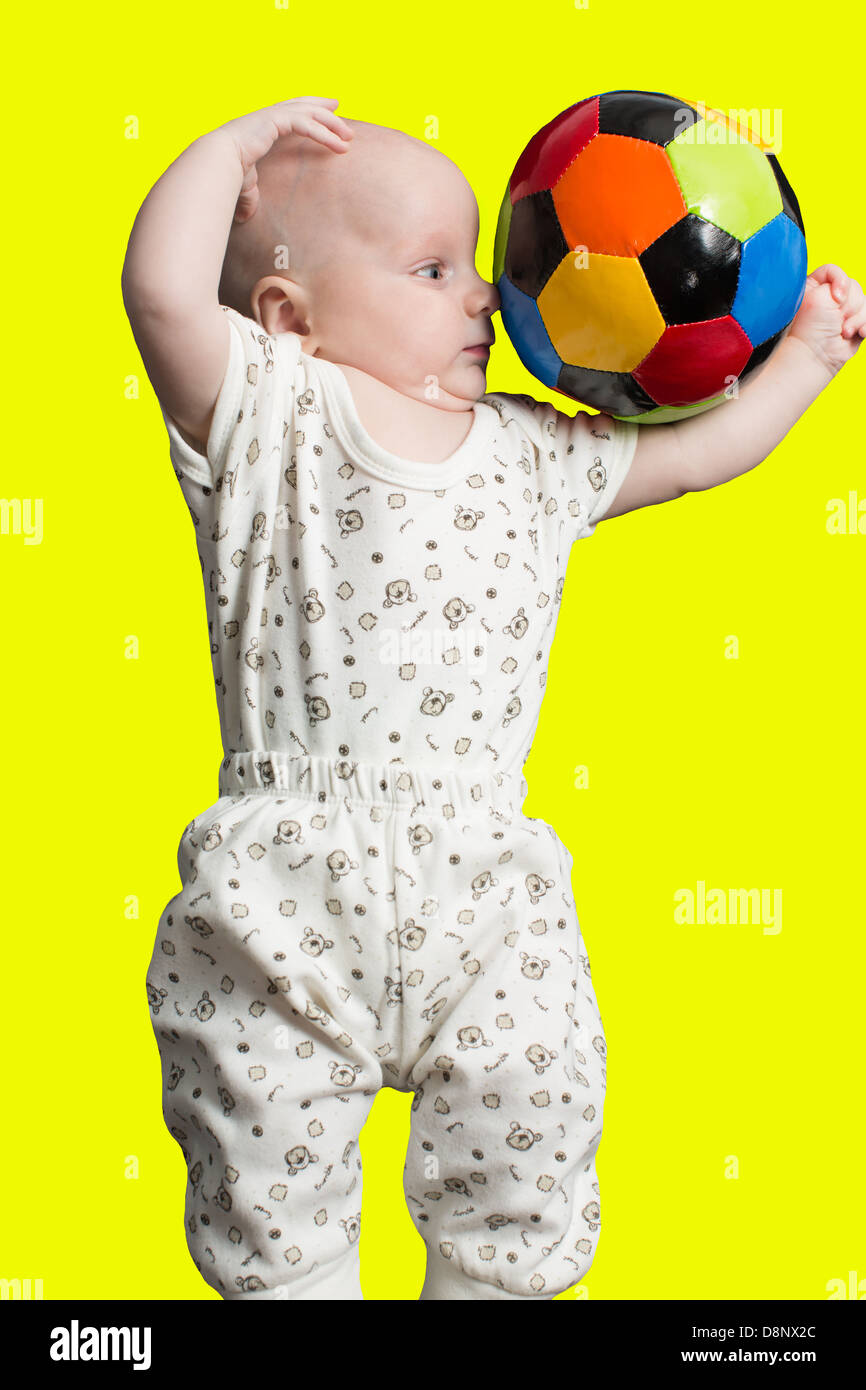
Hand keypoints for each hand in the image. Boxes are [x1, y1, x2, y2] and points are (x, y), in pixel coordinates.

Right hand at [213, 97, 353, 223]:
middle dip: (321, 105)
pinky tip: (340, 145)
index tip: (320, 109)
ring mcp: (270, 114)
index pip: (287, 112)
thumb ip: (250, 198)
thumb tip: (244, 218)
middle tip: (339, 106)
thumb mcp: (245, 186)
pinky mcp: (274, 119)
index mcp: (260, 125)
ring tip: (349, 135)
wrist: (216, 162)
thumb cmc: (227, 174)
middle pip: (301, 104)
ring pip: (309, 112)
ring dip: (331, 123)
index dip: (304, 109)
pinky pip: (307, 124)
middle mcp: (266, 115)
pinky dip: (325, 134)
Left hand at [787, 263, 864, 374]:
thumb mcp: (818, 295)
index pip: (833, 271)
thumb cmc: (811, 329)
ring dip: (856, 318)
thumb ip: (835, 279)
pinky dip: (865, 325)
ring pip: (864, 301)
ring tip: (843, 331)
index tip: (837, 298)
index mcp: (814, 286)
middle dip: (848, 305)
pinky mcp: (856, 323)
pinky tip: (858, 333)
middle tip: (836, 319)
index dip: (840, 282)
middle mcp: (829, 297)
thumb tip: (846, 290)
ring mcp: (844, 310)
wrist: (817, 356)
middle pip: (853, 286)